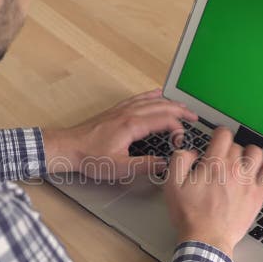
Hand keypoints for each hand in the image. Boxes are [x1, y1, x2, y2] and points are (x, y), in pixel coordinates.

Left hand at [43, 89, 197, 179]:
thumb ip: (145, 165)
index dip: (178, 129)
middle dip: (181, 111)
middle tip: (195, 117)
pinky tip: (157, 94)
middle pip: (162, 106)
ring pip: (152, 100)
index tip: (180, 141)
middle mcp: (129, 113)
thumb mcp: (120, 167)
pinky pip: (139, 98)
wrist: (67, 147)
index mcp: (132, 125)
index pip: (165, 120)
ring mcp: (122, 109)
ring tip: (183, 107)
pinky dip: (153, 95)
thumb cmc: (89, 157)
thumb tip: (165, 163)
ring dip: (170, 102)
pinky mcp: (116, 110)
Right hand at [163, 127, 262, 258]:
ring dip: (249, 153)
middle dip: (229, 149)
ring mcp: (248, 181)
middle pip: (237, 145)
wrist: (206, 239)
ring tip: (242, 161)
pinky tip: (259, 170)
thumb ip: (179, 160)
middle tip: (223, 158)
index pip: (223, 134)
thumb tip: (190, 151)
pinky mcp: (258, 194)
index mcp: (213, 164)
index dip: (219, 134)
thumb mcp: (172, 185)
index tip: (217, 138)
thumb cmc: (190, 215)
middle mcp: (233, 169)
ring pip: (256, 152)